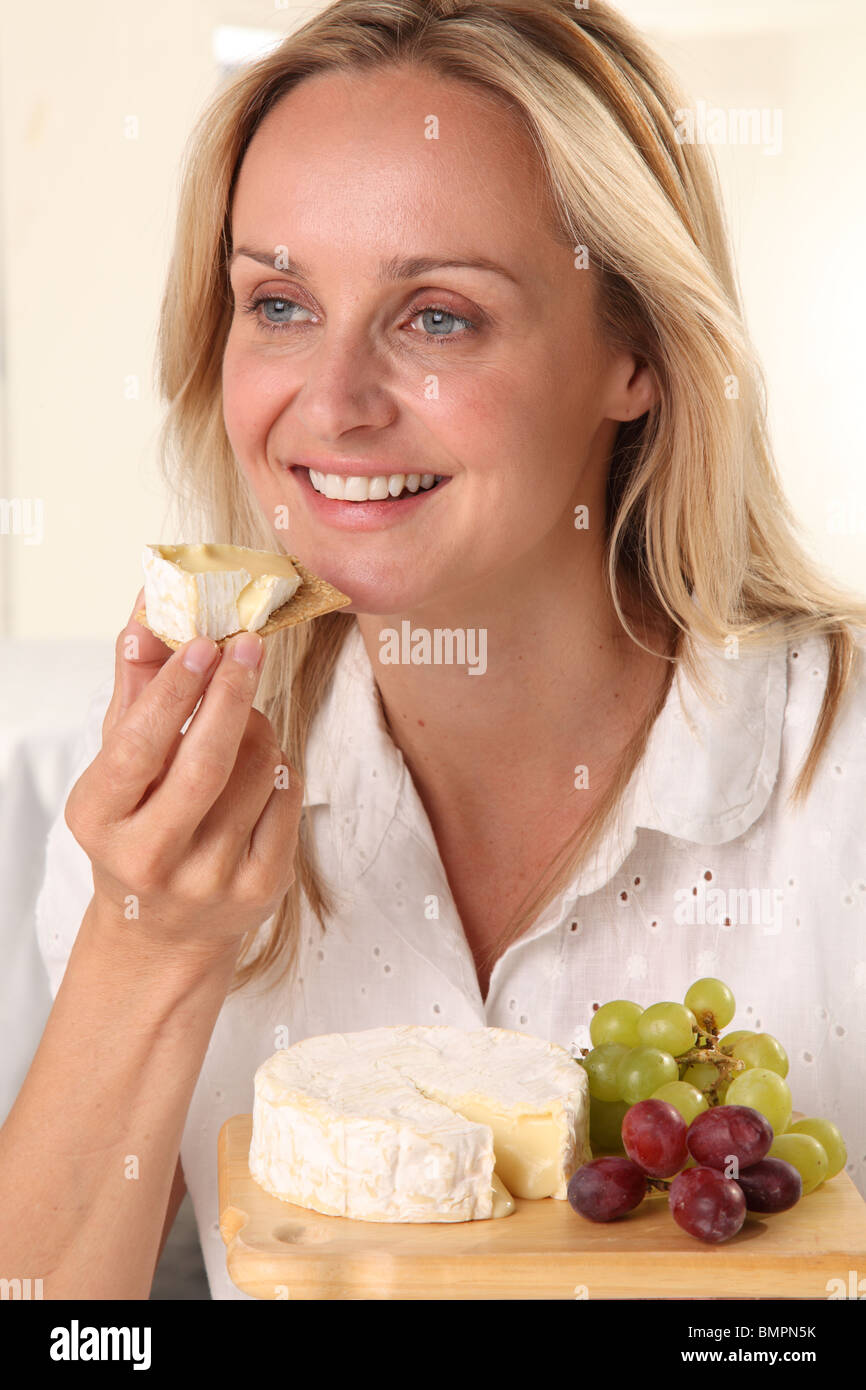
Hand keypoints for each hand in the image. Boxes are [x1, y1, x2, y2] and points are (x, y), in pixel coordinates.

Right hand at [65, 590, 301, 959]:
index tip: (203, 642)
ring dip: (259, 727)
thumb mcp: (120, 769)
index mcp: (102, 821)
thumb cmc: (139, 830)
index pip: (140, 746)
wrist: (165, 931)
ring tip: (244, 722)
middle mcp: (151, 857)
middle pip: (207, 760)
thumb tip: (148, 615)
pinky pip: (288, 798)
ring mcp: (210, 879)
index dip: (175, 690)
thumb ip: (134, 692)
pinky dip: (280, 767)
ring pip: (258, 771)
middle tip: (248, 647)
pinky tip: (261, 768)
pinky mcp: (260, 888)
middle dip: (232, 692)